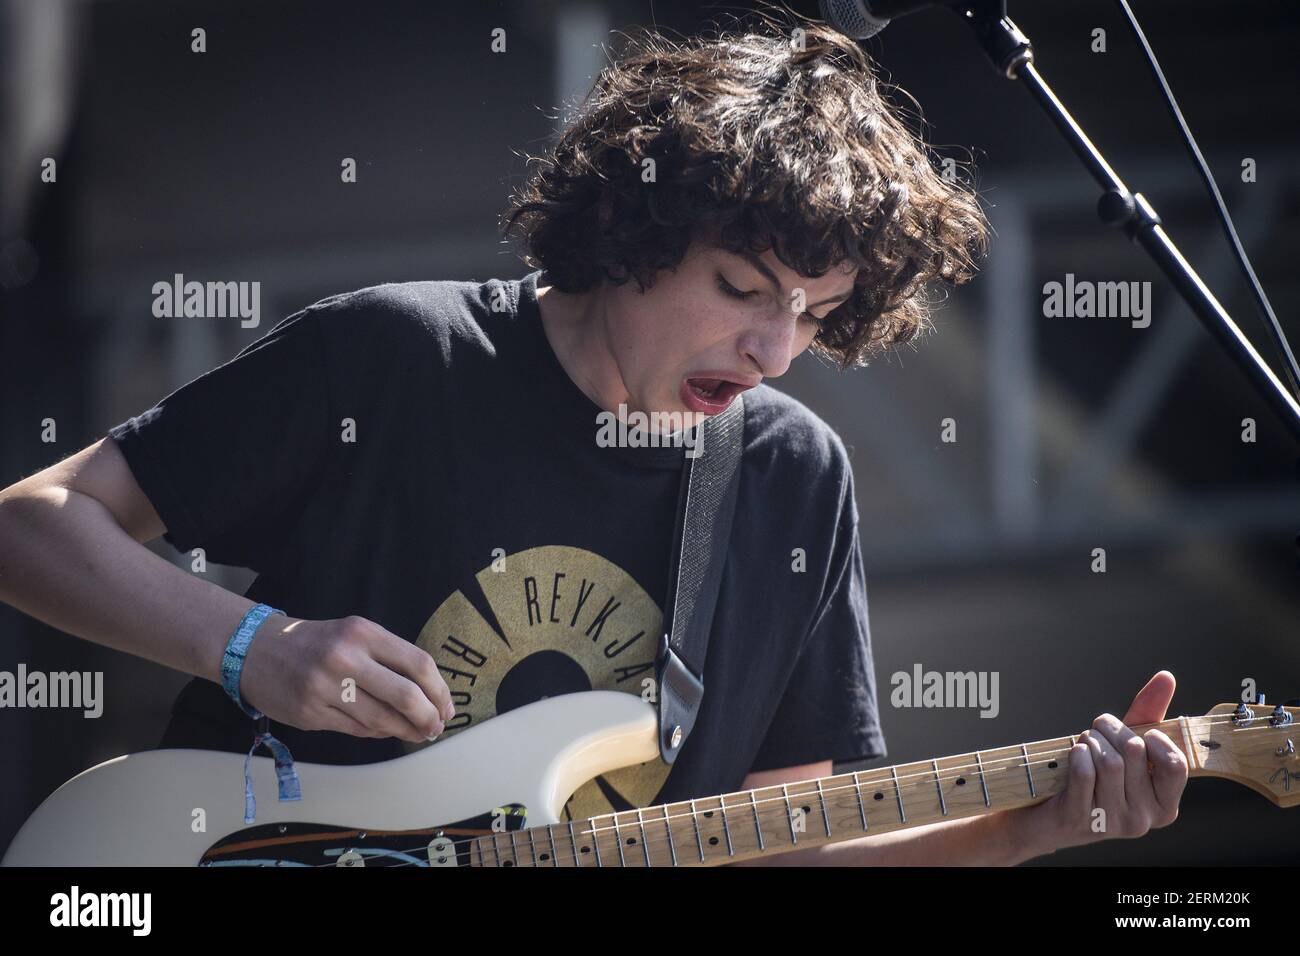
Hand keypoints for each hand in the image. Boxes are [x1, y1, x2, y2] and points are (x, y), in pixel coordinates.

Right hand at [238, 613, 454, 741]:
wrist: (257, 649)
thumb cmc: (317, 643)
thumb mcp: (354, 634)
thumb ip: (390, 659)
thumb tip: (430, 696)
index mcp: (362, 633)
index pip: (418, 664)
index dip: (440, 690)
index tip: (447, 705)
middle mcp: (345, 658)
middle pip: (406, 696)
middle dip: (429, 717)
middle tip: (437, 726)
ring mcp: (325, 688)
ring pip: (382, 720)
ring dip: (406, 731)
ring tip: (418, 733)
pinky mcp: (310, 713)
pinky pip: (357, 730)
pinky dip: (378, 733)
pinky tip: (387, 730)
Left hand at [1014, 670, 1188, 857]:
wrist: (1046, 814)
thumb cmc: (1093, 775)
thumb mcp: (1124, 746)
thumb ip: (1149, 714)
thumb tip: (1166, 677)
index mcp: (1164, 805)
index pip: (1176, 764)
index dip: (1153, 738)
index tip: (1136, 733)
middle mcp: (1143, 820)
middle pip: (1134, 751)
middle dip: (1110, 730)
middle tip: (1097, 733)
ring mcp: (1112, 823)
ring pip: (1108, 761)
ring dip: (1090, 741)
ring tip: (1084, 746)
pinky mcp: (1081, 819)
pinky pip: (1083, 771)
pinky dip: (1076, 753)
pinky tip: (1073, 755)